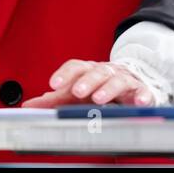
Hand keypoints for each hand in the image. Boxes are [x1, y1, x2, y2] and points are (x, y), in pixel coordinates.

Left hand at [21, 59, 158, 107]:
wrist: (132, 80)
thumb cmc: (101, 87)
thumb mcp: (77, 92)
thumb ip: (54, 100)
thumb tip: (29, 106)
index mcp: (89, 70)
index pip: (76, 66)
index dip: (64, 74)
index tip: (53, 84)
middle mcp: (107, 71)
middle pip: (96, 71)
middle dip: (86, 81)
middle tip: (77, 92)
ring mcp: (125, 80)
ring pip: (118, 80)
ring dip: (108, 89)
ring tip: (99, 99)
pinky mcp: (142, 91)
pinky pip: (144, 92)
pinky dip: (142, 96)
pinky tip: (139, 102)